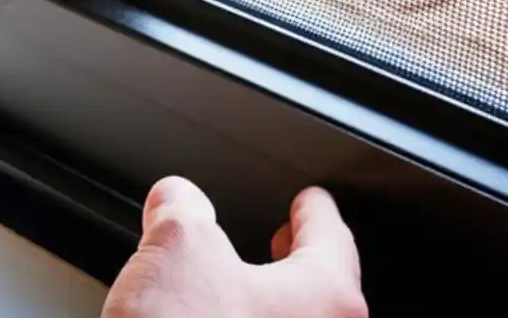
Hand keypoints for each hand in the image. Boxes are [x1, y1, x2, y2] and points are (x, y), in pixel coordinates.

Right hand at [102, 177, 366, 317]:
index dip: (315, 213)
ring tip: (230, 290)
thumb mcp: (174, 247)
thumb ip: (182, 210)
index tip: (312, 202)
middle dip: (297, 266)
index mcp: (327, 301)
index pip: (333, 240)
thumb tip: (176, 200)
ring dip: (266, 311)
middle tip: (282, 243)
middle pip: (324, 296)